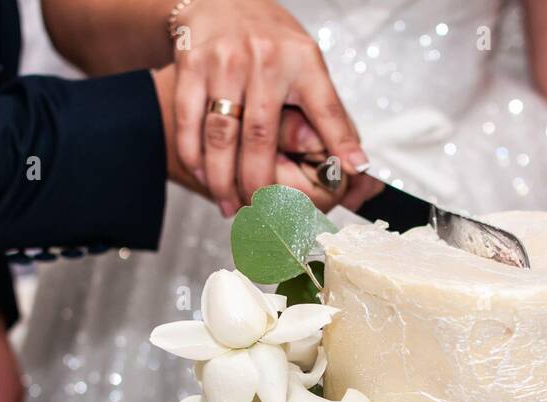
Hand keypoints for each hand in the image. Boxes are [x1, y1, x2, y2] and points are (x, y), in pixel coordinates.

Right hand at [168, 0, 367, 214]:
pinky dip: (195, 157)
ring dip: (223, 180)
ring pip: (221, 137)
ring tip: (231, 206)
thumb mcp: (307, 66)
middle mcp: (264, 60)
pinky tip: (205, 177)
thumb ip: (329, 116)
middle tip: (262, 213)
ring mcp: (224, 63)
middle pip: (261, 137)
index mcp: (302, 61)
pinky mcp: (191, 67)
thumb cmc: (269, 41)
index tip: (353, 172)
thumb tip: (356, 167)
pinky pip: (190, 124)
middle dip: (259, 184)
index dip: (339, 141)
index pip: (325, 107)